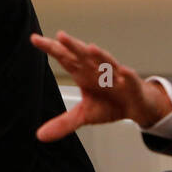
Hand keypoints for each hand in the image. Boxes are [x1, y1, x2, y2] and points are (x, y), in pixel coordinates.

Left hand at [29, 31, 171, 141]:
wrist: (136, 107)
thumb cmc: (109, 104)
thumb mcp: (84, 115)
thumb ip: (63, 123)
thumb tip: (39, 136)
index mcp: (83, 73)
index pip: (64, 58)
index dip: (51, 48)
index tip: (34, 39)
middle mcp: (97, 70)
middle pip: (83, 55)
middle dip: (72, 46)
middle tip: (60, 36)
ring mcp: (115, 75)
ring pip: (107, 63)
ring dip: (99, 56)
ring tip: (90, 48)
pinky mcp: (132, 85)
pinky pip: (130, 79)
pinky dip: (127, 75)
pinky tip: (124, 71)